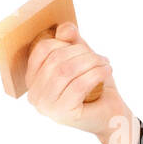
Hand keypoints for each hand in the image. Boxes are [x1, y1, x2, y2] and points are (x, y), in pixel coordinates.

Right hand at [26, 22, 131, 139]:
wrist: (109, 115)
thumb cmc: (93, 86)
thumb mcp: (81, 57)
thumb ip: (71, 41)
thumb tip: (65, 28)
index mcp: (33, 79)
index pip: (42, 50)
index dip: (64, 42)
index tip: (84, 48)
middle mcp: (34, 95)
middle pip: (56, 60)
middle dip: (82, 52)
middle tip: (100, 57)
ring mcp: (46, 106)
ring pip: (66, 71)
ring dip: (91, 62)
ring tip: (105, 63)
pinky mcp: (62, 113)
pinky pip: (78, 85)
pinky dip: (96, 74)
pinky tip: (107, 71)